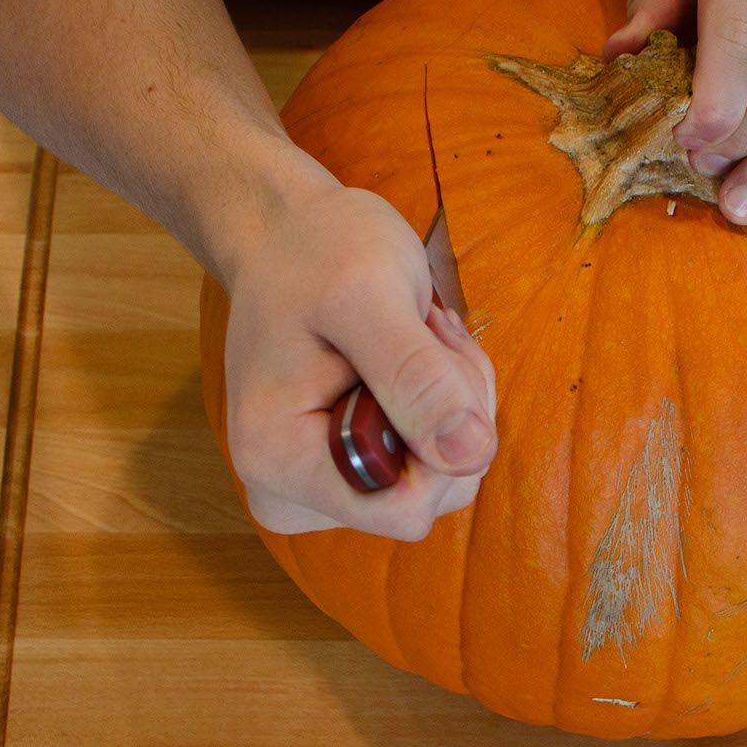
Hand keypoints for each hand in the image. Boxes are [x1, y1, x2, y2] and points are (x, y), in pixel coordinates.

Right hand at [217, 181, 496, 539]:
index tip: (428, 351)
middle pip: (429, 498)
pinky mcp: (348, 474)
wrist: (288, 238)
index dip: (441, 438)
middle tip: (425, 332)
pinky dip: (444, 406)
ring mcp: (319, 490)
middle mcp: (288, 492)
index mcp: (276, 460)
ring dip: (453, 402)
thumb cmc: (317, 252)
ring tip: (418, 335)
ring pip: (441, 480)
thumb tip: (470, 456)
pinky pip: (432, 465)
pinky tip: (415, 355)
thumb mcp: (368, 294)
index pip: (404, 508)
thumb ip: (416, 376)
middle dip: (452, 411)